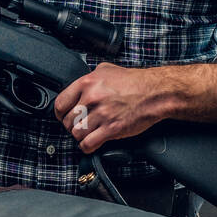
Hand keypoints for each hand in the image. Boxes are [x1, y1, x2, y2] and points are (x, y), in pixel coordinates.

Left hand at [53, 62, 183, 153]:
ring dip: (80, 136)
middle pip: (67, 121)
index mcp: (87, 83)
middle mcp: (91, 98)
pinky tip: (92, 143)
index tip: (65, 117)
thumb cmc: (135, 81)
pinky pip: (88, 144)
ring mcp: (101, 114)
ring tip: (87, 134)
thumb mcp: (107, 69)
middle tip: (80, 126)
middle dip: (72, 126)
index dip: (61, 113)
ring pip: (76, 134)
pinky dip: (87, 146)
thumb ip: (91, 76)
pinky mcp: (111, 129)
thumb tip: (81, 84)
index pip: (60, 103)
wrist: (155, 92)